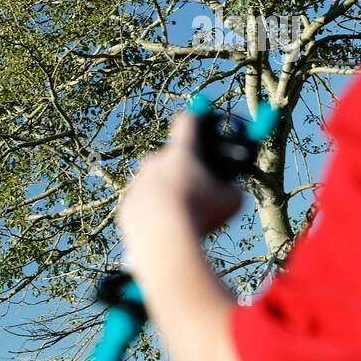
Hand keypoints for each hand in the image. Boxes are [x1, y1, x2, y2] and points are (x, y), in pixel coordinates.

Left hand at [117, 110, 242, 255]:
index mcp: (182, 152)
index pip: (188, 122)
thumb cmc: (200, 214)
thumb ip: (232, 190)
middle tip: (197, 190)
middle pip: (170, 157)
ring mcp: (138, 183)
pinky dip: (152, 214)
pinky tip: (164, 229)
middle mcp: (156, 161)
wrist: (162, 242)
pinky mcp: (127, 205)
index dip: (197, 119)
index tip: (201, 119)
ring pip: (155, 183)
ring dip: (167, 193)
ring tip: (181, 217)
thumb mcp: (231, 201)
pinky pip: (142, 205)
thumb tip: (233, 192)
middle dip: (184, 170)